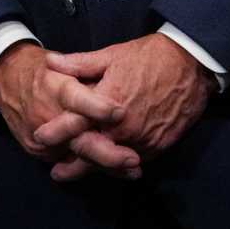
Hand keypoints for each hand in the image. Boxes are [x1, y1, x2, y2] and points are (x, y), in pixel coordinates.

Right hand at [0, 41, 136, 183]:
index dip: (97, 108)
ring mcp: (39, 137)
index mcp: (54, 87)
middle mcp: (45, 115)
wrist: (5, 79)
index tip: (121, 113)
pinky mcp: (35, 150)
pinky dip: (88, 167)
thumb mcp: (64, 63)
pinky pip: (65, 162)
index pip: (76, 99)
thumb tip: (114, 82)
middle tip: (134, 160)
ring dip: (105, 165)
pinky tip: (113, 172)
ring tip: (132, 171)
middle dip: (108, 153)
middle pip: (77, 139)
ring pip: (75, 156)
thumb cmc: (43, 70)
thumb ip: (86, 73)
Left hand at [46, 33, 210, 168]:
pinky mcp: (159, 146)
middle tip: (57, 172)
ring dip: (97, 167)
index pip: (76, 123)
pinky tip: (111, 167)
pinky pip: (135, 161)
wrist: (191, 65)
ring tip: (78, 173)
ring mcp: (143, 139)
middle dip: (73, 165)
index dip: (55, 132)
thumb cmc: (149, 57)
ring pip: (113, 160)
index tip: (38, 138)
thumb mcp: (112, 55)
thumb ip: (79, 64)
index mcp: (109, 102)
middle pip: (93, 152)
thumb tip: (50, 63)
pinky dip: (121, 165)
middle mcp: (125, 126)